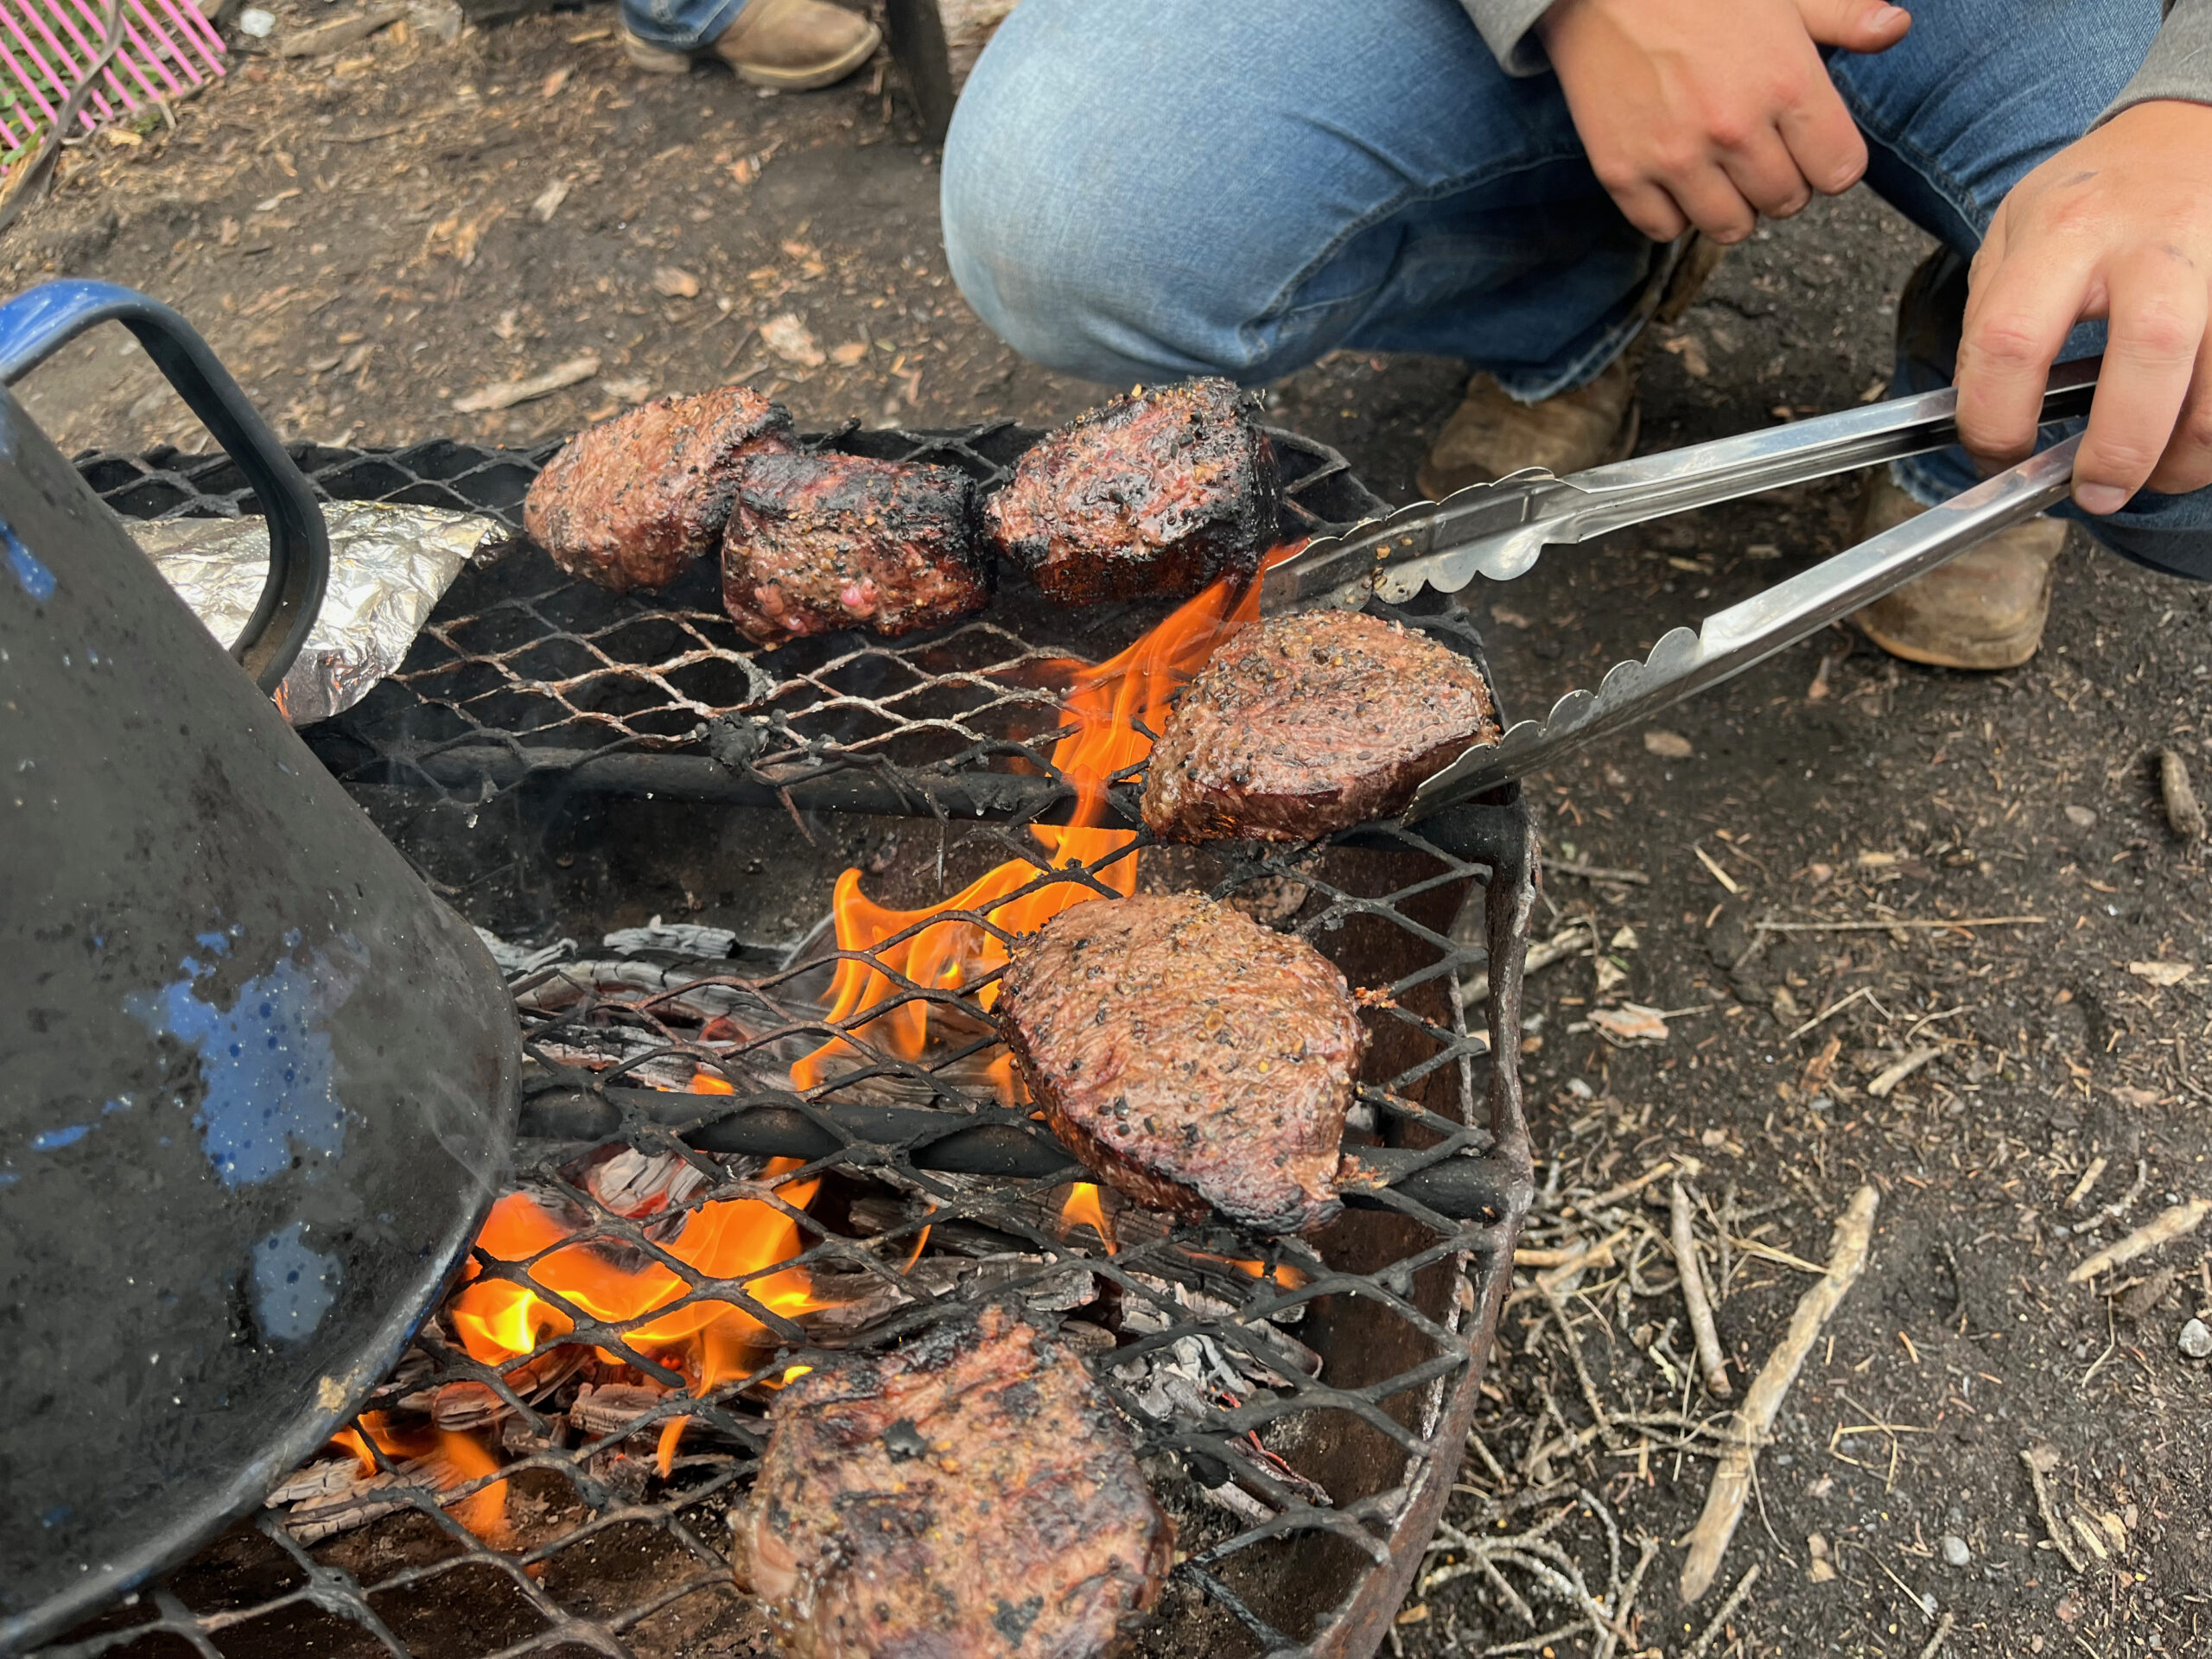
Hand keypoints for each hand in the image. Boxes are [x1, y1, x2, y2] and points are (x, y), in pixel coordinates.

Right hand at [1538, 0, 1910, 245]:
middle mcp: (1735, 129)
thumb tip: (1896, 28)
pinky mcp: (1622, 173)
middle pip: (1786, 202)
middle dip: (1781, 181)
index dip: (1829, 160)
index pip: (1840, 172)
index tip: (1808, 144)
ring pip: (1731, 226)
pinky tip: (1673, 174)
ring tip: (1719, 168)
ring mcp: (1675, 156)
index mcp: (1786, 81)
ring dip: (1732, 204)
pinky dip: (1674, 211)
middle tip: (1758, 149)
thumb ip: (1841, 15)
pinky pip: (1665, 229)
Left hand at [1956, 100, 2211, 511]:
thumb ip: (1990, 314)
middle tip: (2097, 491)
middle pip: (2151, 352)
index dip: (1995, 419)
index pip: (2011, 338)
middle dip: (2121, 446)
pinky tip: (2197, 433)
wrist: (2189, 132)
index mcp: (2065, 231)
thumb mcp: (2017, 230)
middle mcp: (2155, 244)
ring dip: (2189, 453)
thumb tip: (1978, 410)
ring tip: (2159, 471)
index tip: (1999, 453)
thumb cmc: (2099, 195)